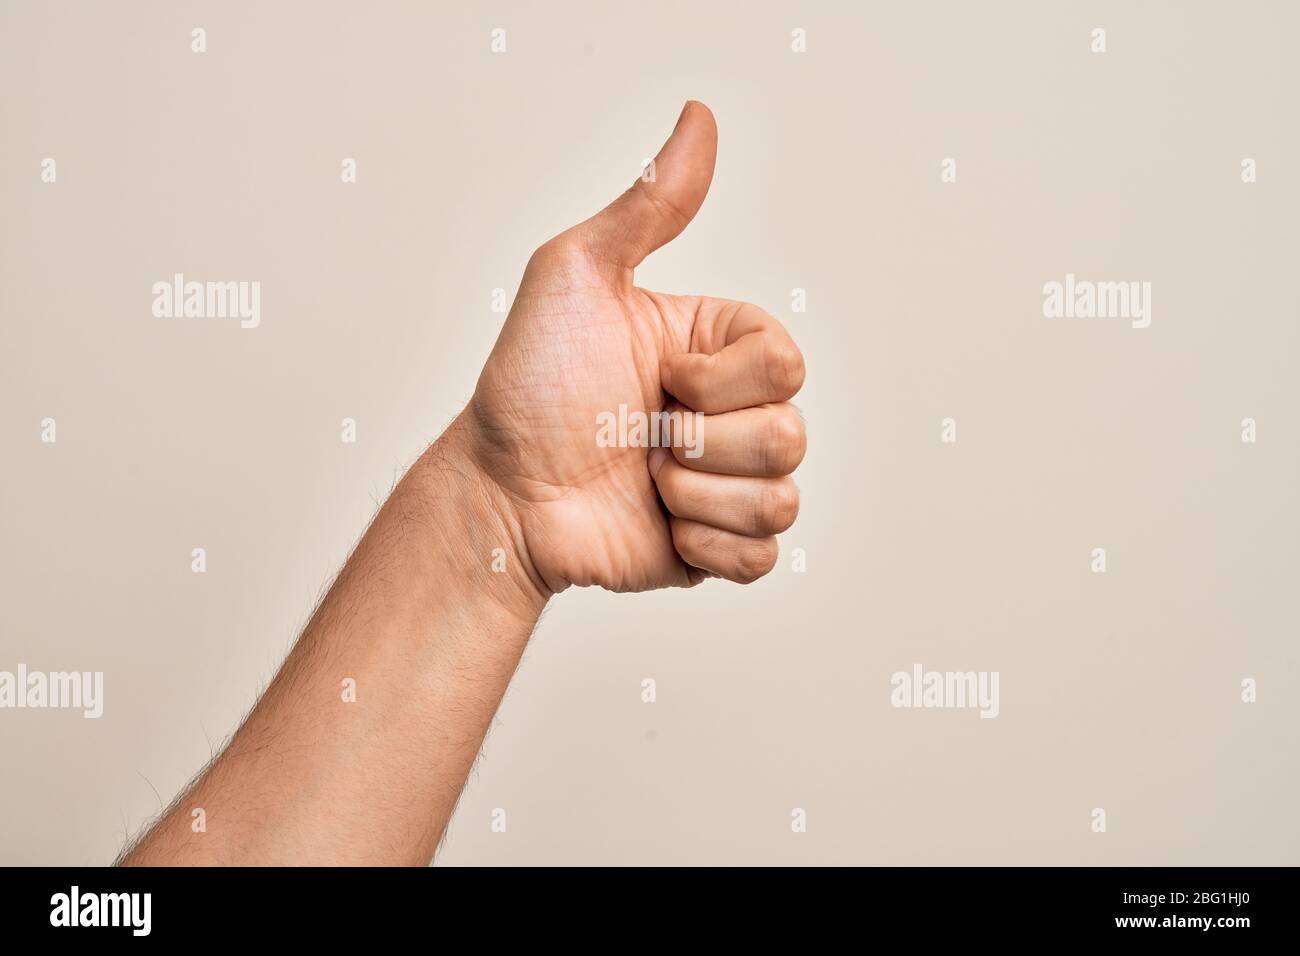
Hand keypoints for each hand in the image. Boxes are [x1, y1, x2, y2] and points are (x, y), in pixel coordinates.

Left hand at [462, 102, 806, 594]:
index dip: (720, 378)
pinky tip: (659, 525)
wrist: (502, 493)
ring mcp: (728, 483)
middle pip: (791, 433)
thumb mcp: (577, 275)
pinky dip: (705, 545)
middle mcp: (733, 413)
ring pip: (781, 498)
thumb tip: (700, 119)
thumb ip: (648, 205)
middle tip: (639, 435)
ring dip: (695, 493)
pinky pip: (763, 556)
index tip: (658, 376)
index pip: (786, 361)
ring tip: (642, 480)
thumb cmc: (529, 383)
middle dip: (702, 441)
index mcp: (719, 349)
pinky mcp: (718, 549)